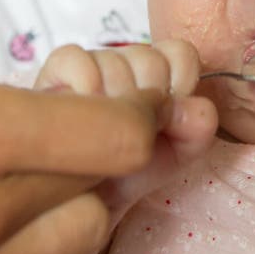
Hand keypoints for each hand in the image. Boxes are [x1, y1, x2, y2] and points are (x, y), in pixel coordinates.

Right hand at [0, 59, 191, 253]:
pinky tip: (15, 214)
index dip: (144, 109)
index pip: (120, 135)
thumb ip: (6, 97)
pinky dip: (45, 243)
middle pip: (106, 186)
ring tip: (45, 168)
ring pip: (80, 235)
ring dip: (78, 198)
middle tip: (83, 122)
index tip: (141, 94)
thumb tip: (74, 101)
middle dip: (108, 151)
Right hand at [35, 41, 217, 216]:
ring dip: (114, 107)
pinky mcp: (56, 71)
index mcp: (161, 71)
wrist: (88, 201)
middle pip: (149, 59)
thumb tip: (194, 108)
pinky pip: (75, 57)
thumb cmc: (134, 169)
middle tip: (135, 133)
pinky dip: (84, 85)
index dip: (180, 83)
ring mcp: (92, 64)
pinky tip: (83, 119)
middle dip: (147, 104)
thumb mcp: (178, 153)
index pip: (180, 52)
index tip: (169, 117)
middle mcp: (127, 61)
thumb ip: (198, 128)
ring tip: (107, 137)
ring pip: (114, 62)